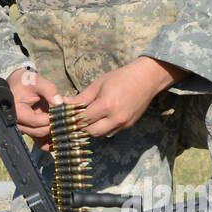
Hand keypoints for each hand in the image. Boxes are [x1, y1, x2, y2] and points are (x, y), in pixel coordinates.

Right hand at [7, 66, 63, 150]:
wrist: (18, 85)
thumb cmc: (26, 82)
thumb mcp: (36, 81)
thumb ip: (49, 90)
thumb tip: (60, 103)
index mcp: (18, 113)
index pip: (37, 121)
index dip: (53, 119)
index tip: (67, 115)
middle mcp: (19, 124)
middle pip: (40, 132)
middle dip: (57, 128)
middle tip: (73, 123)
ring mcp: (25, 130)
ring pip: (41, 140)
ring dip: (55, 137)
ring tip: (71, 131)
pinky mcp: (31, 132)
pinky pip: (41, 143)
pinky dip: (51, 143)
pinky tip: (63, 138)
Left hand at [63, 56, 185, 137]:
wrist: (146, 79)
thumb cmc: (120, 77)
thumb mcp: (98, 84)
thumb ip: (81, 97)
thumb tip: (64, 104)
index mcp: (106, 105)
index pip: (83, 119)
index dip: (72, 119)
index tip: (64, 116)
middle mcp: (116, 118)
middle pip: (91, 132)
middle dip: (80, 127)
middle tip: (74, 119)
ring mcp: (123, 124)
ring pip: (100, 134)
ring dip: (91, 129)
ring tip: (86, 119)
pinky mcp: (128, 126)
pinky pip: (110, 131)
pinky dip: (102, 127)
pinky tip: (99, 118)